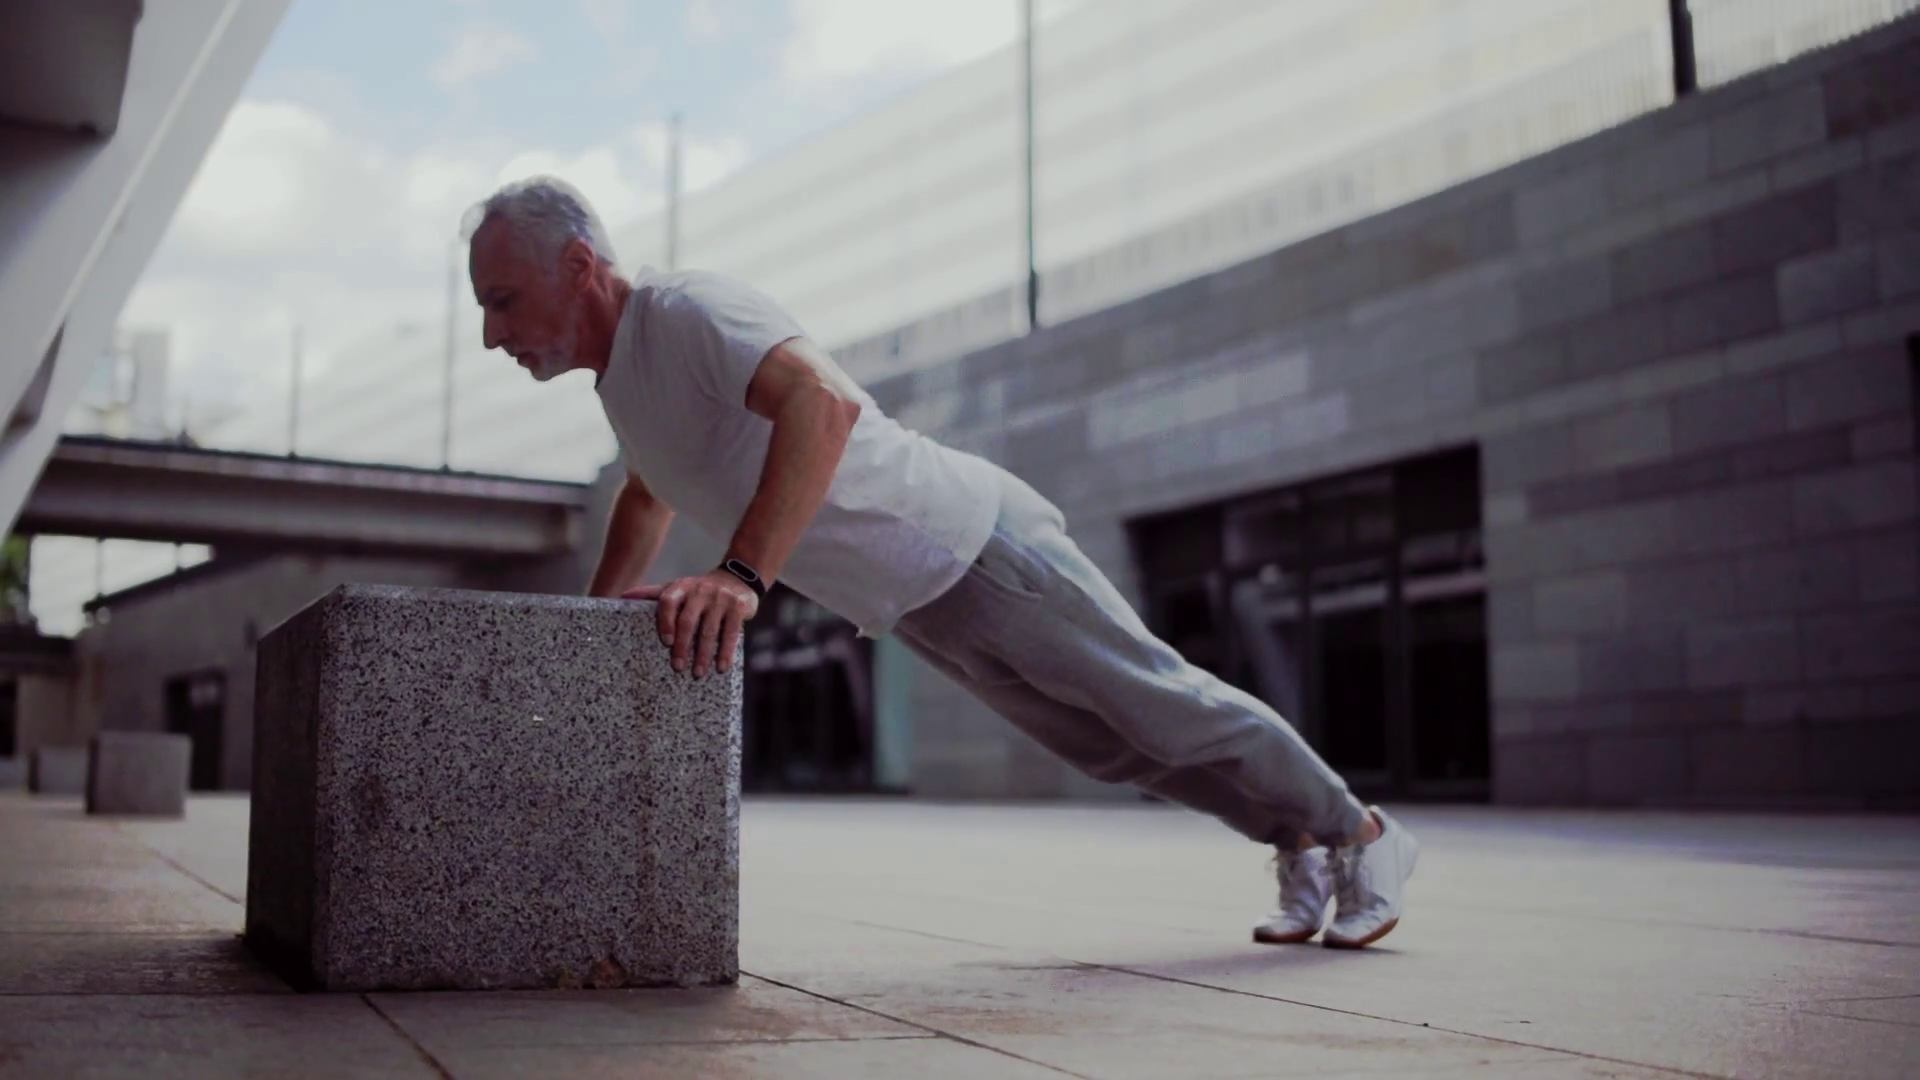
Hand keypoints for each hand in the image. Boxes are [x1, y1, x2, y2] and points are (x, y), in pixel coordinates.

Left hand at [622, 570, 759, 676]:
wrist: (736, 579)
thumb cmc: (699, 591)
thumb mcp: (677, 588)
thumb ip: (653, 594)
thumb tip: (623, 596)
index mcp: (681, 587)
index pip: (668, 601)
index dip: (665, 621)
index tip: (665, 642)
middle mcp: (700, 590)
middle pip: (687, 620)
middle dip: (682, 646)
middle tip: (678, 667)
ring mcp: (720, 598)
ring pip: (709, 630)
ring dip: (703, 654)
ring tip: (697, 673)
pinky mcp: (738, 606)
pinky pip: (730, 632)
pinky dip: (725, 652)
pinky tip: (721, 667)